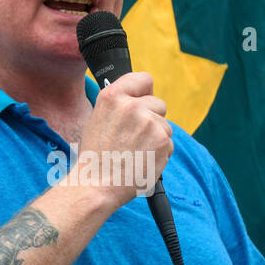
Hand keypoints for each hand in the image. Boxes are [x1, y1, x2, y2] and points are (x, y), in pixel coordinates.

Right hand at [78, 71, 173, 208]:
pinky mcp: (163, 141)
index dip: (145, 92)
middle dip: (152, 118)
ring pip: (165, 125)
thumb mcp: (98, 118)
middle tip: (136, 137)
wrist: (97, 185)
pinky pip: (169, 143)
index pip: (143, 79)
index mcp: (112, 96)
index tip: (143, 100)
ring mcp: (150, 123)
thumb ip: (119, 105)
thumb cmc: (95, 157)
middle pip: (158, 103)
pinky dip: (160, 152)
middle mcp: (132, 106)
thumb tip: (139, 99)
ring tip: (136, 152)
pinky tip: (142, 160)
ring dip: (156, 137)